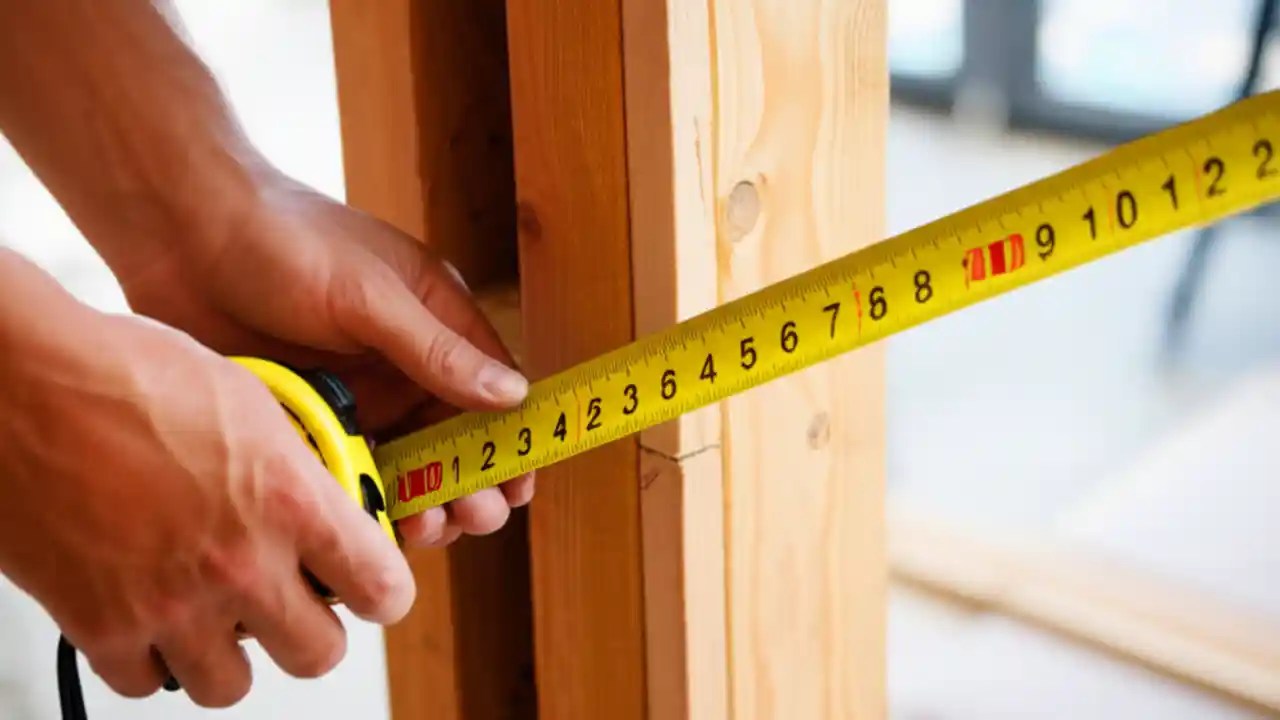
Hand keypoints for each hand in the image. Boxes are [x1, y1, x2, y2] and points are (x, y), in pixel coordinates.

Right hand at [0, 264, 413, 706]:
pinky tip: (152, 613)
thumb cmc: (130, 372)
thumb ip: (297, 464)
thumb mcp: (252, 400)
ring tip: (218, 611)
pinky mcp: (101, 626)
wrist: (25, 382)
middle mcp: (239, 563)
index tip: (371, 587)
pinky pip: (149, 682)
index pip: (382, 587)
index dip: (383, 591)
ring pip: (233, 686)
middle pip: (318, 654)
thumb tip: (324, 497)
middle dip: (314, 631)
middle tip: (295, 603)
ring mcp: (170, 604)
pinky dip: (153, 657)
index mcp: (290, 500)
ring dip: (232, 652)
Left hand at [110, 171, 534, 547]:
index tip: (519, 487)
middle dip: (470, 480)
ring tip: (425, 527)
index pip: (492, 388)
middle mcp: (401, 362)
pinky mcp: (307, 416)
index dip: (510, 440)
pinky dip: (361, 500)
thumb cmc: (283, 239)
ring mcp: (354, 392)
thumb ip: (437, 351)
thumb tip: (514, 396)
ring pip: (403, 464)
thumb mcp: (371, 296)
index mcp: (434, 319)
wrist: (177, 231)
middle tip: (473, 515)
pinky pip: (345, 469)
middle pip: (454, 438)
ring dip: (422, 500)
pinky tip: (368, 527)